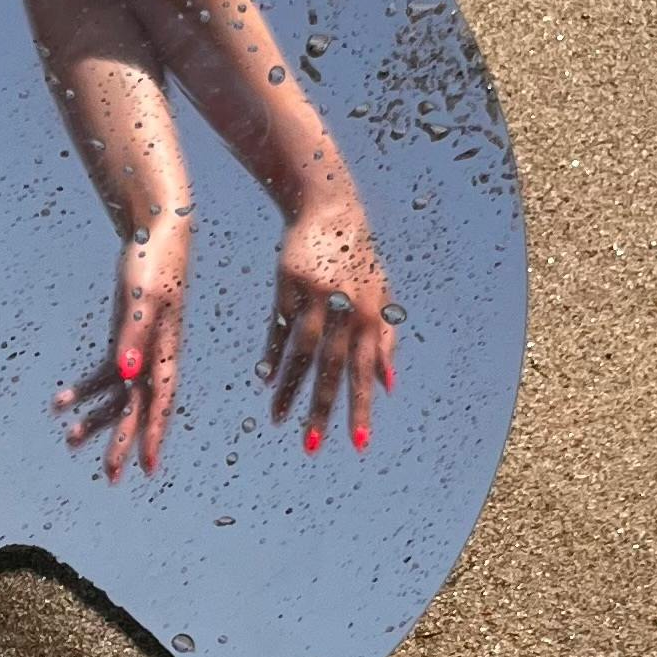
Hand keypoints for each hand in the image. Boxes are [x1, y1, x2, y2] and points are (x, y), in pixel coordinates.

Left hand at [55, 203, 191, 483]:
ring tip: (70, 442)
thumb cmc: (154, 262)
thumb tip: (125, 376)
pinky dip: (82, 390)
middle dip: (124, 442)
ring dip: (97, 420)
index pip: (160, 402)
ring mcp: (139, 351)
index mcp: (167, 352)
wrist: (156, 234)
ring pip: (118, 396)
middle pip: (138, 408)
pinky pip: (102, 374)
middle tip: (110, 477)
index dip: (153, 435)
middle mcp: (155, 358)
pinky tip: (58, 403)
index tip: (145, 467)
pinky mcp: (123, 340)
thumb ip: (133, 337)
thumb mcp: (142, 299)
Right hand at [262, 185, 395, 452]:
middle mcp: (343, 309)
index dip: (360, 408)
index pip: (364, 371)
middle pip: (331, 368)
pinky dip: (273, 356)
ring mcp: (314, 297)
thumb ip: (384, 340)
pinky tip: (267, 382)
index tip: (358, 443)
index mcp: (369, 316)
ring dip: (290, 390)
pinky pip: (279, 329)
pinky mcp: (288, 285)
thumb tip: (389, 386)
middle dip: (321, 409)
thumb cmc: (359, 260)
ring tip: (280, 422)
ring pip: (301, 352)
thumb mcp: (380, 296)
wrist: (331, 210)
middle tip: (311, 447)